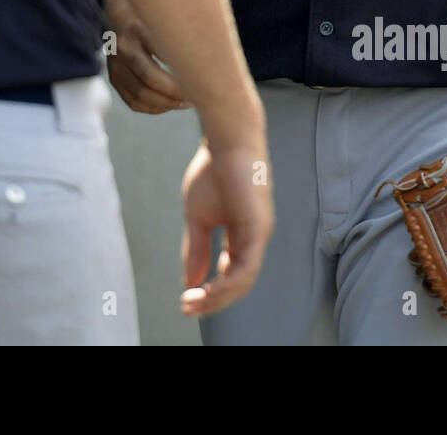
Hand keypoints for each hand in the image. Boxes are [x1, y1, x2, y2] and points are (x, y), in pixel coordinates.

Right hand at [105, 0, 189, 113]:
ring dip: (165, 104)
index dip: (179, 75)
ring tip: (184, 103)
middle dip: (174, 93)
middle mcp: (123, 48)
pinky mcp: (113, 78)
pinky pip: (133, 102)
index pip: (161, 55)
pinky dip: (153, 108)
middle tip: (193, 97)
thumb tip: (205, 63)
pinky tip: (168, 105)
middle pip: (149, 78)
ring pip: (140, 95)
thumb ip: (179, 37)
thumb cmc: (152, 21)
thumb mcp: (165, 20)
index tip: (199, 81)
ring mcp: (115, 65)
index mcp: (138, 30)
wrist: (120, 18)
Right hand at [179, 140, 273, 316]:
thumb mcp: (198, 216)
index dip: (210, 290)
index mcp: (242, 234)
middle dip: (212, 300)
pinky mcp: (259, 228)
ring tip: (193, 302)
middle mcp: (255, 238)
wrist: (226, 139)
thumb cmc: (213, 169)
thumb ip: (196, 248)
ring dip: (218, 297)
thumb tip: (191, 281)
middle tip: (187, 309)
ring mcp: (259, 234)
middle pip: (238, 283)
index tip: (186, 298)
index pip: (230, 273)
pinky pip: (246, 267)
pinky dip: (227, 283)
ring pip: (243, 280)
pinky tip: (209, 290)